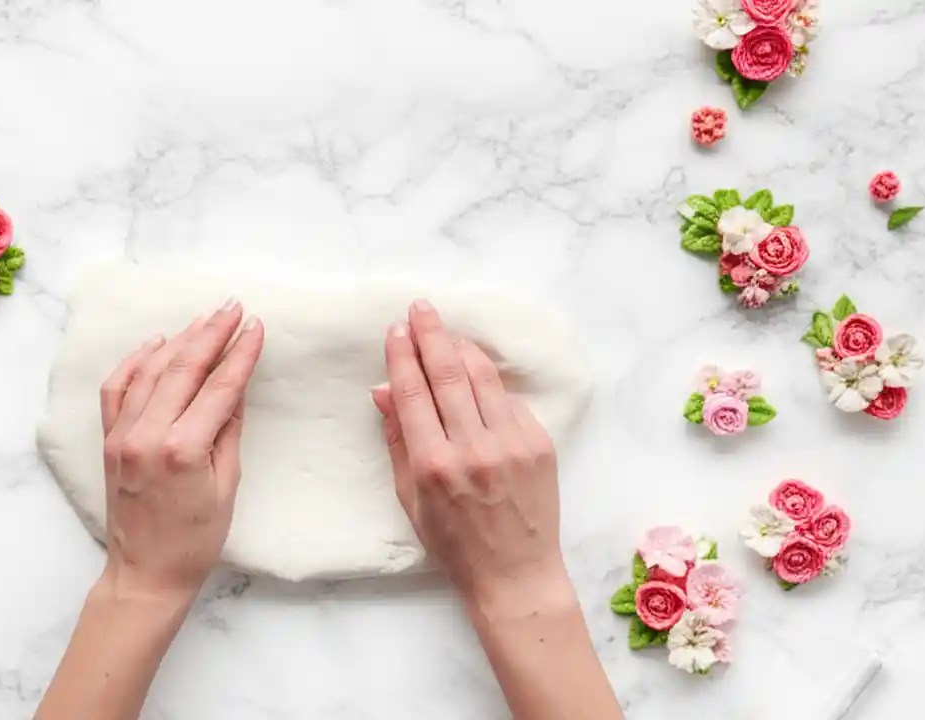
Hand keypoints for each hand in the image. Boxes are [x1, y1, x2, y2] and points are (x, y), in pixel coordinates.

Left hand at [99, 299, 264, 605]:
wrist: (146, 574)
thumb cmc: (194, 541)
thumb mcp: (226, 487)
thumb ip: (227, 432)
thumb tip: (234, 388)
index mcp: (182, 451)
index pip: (218, 388)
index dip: (240, 355)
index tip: (255, 328)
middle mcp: (147, 436)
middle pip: (183, 369)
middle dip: (211, 334)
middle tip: (233, 308)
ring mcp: (122, 436)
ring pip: (150, 371)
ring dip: (179, 340)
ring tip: (204, 319)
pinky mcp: (108, 441)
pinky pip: (117, 388)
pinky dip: (136, 362)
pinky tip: (157, 344)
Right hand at [372, 299, 570, 622]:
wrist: (515, 574)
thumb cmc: (454, 544)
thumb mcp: (410, 499)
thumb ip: (398, 440)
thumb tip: (384, 391)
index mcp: (434, 465)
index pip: (413, 392)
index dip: (402, 356)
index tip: (396, 330)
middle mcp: (473, 449)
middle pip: (448, 373)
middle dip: (432, 334)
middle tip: (420, 308)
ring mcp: (511, 444)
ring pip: (482, 377)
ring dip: (462, 347)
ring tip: (446, 330)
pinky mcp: (539, 444)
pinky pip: (509, 400)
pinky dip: (488, 382)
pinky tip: (475, 372)